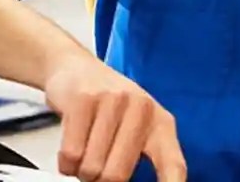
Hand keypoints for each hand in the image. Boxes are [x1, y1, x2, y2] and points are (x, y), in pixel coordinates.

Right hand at [44, 52, 186, 181]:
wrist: (76, 68)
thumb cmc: (109, 105)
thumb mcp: (137, 126)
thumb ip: (139, 155)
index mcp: (161, 123)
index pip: (173, 165)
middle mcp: (141, 109)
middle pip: (116, 176)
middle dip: (100, 181)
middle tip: (96, 168)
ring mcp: (112, 101)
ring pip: (90, 168)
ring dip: (81, 171)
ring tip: (84, 151)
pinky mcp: (83, 100)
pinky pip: (71, 155)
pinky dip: (66, 163)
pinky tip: (71, 145)